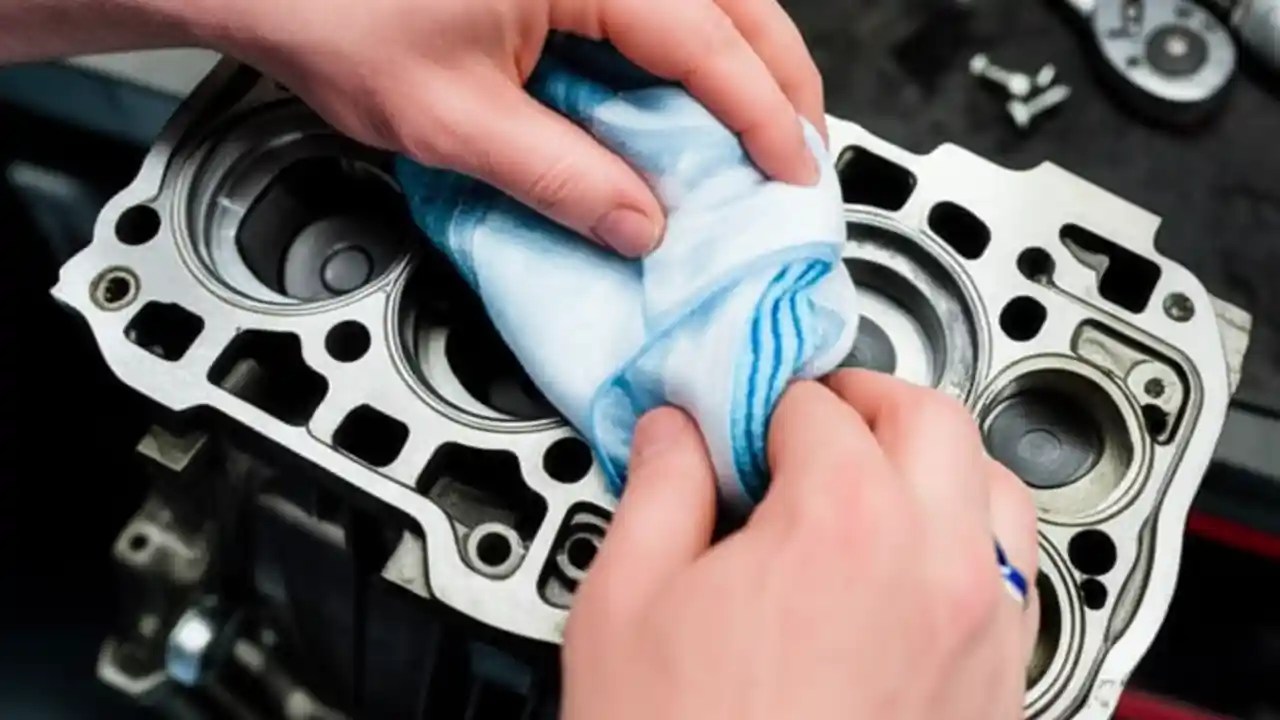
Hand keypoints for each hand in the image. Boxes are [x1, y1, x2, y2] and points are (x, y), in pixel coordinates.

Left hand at [201, 0, 825, 256]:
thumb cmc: (333, 14)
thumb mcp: (453, 120)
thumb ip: (560, 177)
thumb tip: (640, 223)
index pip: (708, 42)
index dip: (763, 115)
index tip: (793, 169)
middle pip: (730, 0)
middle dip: (780, 75)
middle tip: (804, 145)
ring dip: (741, 57)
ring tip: (765, 123)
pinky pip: (650, 2)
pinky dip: (685, 47)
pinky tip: (689, 94)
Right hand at [562, 370, 1039, 719]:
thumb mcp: (624, 607)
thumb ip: (656, 493)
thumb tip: (671, 435)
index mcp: (841, 525)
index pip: (817, 407)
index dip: (765, 401)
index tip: (740, 420)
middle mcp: (934, 567)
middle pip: (930, 418)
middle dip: (864, 399)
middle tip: (810, 419)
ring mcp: (982, 631)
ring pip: (995, 489)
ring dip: (935, 460)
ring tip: (874, 477)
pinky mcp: (1002, 690)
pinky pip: (1014, 576)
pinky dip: (970, 539)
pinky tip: (914, 562)